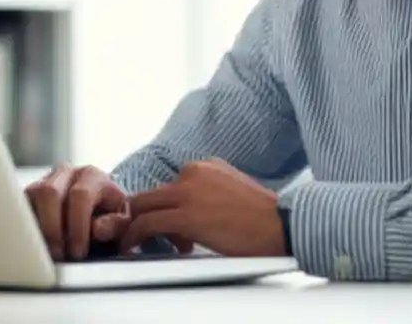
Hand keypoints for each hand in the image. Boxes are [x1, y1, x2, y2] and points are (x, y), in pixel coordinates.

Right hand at [24, 164, 129, 260]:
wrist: (97, 207)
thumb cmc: (109, 215)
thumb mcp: (121, 220)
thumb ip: (115, 224)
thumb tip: (97, 229)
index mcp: (92, 176)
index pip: (80, 195)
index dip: (78, 226)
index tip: (78, 252)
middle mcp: (66, 173)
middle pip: (50, 192)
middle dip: (53, 228)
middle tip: (59, 255)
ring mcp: (44, 180)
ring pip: (31, 196)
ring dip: (37, 228)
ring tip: (46, 252)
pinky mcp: (28, 194)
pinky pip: (19, 206)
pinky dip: (25, 226)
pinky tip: (36, 244)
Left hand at [120, 158, 285, 256]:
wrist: (280, 225)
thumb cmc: (263, 217)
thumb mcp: (232, 190)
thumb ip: (208, 192)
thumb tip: (190, 213)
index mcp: (206, 165)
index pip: (170, 185)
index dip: (166, 208)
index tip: (171, 229)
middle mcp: (193, 172)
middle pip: (151, 192)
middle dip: (142, 213)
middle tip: (144, 235)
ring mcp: (187, 192)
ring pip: (142, 205)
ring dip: (134, 226)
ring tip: (132, 243)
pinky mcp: (185, 215)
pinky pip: (147, 223)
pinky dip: (134, 236)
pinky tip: (131, 246)